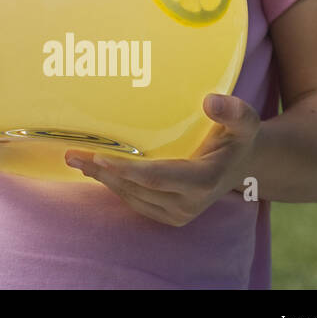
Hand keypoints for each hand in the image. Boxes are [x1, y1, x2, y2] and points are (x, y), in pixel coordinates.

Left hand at [63, 94, 262, 226]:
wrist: (240, 164)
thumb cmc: (237, 136)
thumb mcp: (245, 121)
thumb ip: (233, 111)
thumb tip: (211, 101)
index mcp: (204, 180)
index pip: (159, 177)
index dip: (128, 169)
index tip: (99, 156)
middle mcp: (189, 204)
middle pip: (137, 188)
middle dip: (102, 172)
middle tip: (72, 155)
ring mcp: (178, 213)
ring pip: (131, 197)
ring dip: (101, 179)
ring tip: (75, 159)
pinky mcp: (167, 216)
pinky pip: (134, 201)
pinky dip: (113, 185)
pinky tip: (94, 169)